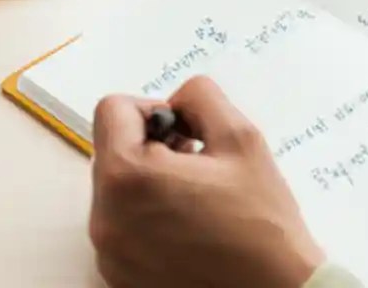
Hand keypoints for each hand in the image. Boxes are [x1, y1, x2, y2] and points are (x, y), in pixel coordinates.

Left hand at [88, 77, 322, 287]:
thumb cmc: (262, 224)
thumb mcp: (241, 138)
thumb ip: (201, 98)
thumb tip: (177, 100)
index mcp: (128, 175)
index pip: (112, 110)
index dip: (151, 109)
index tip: (184, 133)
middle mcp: (105, 217)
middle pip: (110, 151)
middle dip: (149, 147)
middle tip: (196, 165)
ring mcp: (109, 252)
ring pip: (114, 190)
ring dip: (147, 183)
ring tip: (195, 200)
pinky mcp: (118, 276)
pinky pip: (119, 227)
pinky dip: (145, 220)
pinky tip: (188, 230)